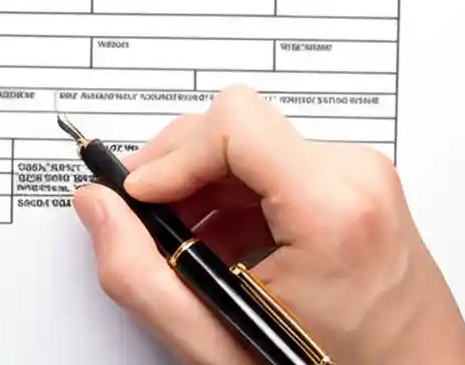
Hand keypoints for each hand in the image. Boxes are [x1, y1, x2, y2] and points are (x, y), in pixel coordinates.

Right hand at [73, 86, 464, 364]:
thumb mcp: (222, 345)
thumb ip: (142, 277)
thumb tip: (100, 210)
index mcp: (333, 211)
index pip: (234, 122)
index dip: (172, 154)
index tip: (141, 194)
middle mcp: (357, 179)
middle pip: (238, 125)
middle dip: (179, 171)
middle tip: (150, 225)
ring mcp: (364, 179)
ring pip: (253, 144)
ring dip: (206, 188)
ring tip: (195, 250)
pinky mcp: (360, 186)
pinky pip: (279, 164)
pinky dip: (237, 199)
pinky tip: (229, 250)